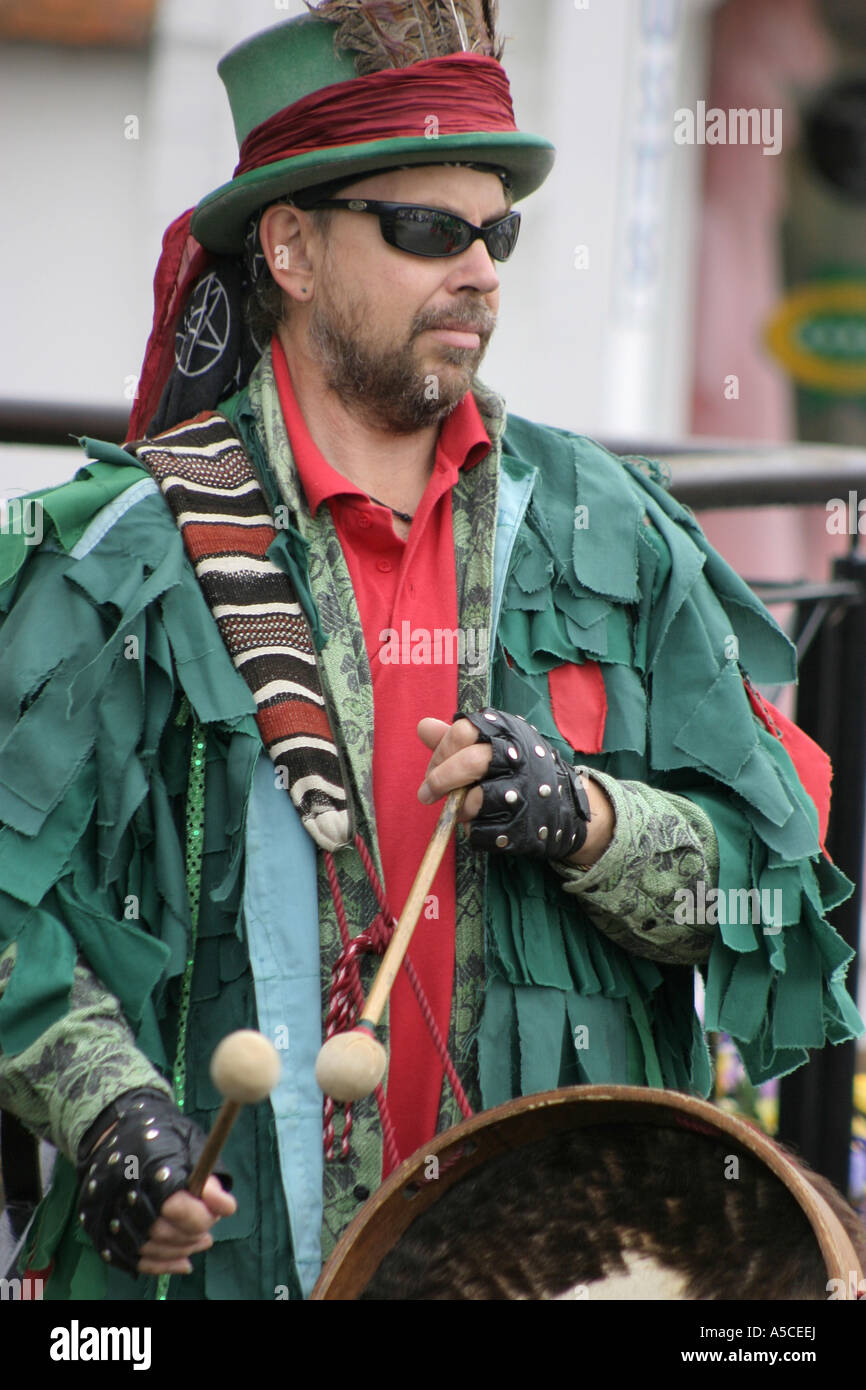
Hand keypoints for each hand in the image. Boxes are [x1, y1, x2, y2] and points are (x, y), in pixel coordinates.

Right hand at [76, 1088, 234, 1277]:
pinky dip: (157, 1264)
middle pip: (162, 1232)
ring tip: (199, 1242)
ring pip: (147, 1249)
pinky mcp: (98, 1227)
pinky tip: (180, 1261)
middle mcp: (122, 1191)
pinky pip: (129, 1258)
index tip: (219, 1212)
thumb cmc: (161, 1134)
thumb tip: (227, 1209)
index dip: (202, 1216)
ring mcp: (106, 1211)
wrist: (116, 1127)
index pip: (176, 1208)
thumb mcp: (190, 1144)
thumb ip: (209, 1178)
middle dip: (193, 1235)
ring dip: (179, 1251)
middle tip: (209, 1229)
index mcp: (147, 1167)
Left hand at [417, 710, 613, 864]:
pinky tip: (478, 824)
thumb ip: (455, 739)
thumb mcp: (491, 744)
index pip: (463, 732)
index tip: (431, 768)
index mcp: (507, 733)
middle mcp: (519, 759)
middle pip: (470, 763)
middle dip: (440, 780)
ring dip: (458, 809)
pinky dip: (472, 830)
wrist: (561, 803)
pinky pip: (482, 831)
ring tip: (458, 810)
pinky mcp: (521, 825)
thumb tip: (423, 727)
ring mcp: (523, 793)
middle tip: (425, 794)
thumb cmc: (515, 768)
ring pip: (476, 799)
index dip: (441, 751)